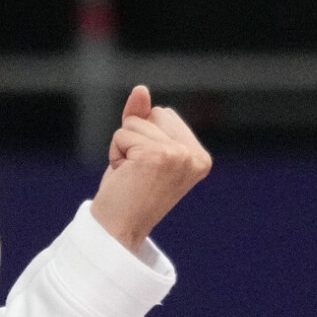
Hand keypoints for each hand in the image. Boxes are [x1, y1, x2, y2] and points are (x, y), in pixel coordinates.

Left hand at [89, 85, 210, 251]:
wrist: (118, 227)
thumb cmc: (128, 190)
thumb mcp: (139, 147)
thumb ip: (142, 116)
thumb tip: (141, 89)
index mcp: (200, 156)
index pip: (163, 113)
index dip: (144, 136)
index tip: (147, 169)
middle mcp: (194, 156)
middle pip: (153, 113)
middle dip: (135, 137)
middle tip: (137, 172)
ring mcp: (178, 156)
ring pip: (135, 123)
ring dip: (123, 148)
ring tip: (131, 175)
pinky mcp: (156, 156)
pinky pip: (122, 134)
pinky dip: (116, 153)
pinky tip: (125, 176)